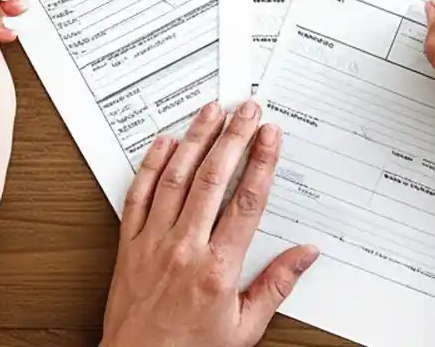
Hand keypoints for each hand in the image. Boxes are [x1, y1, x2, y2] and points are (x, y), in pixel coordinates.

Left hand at [102, 101, 319, 346]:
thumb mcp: (245, 328)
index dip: (261, 161)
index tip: (271, 135)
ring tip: (211, 112)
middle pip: (213, 178)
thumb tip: (306, 254)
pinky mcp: (128, 244)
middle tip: (247, 109)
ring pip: (176, 177)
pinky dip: (151, 165)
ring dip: (195, 139)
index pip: (246, 201)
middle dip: (234, 137)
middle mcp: (185, 248)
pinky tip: (165, 143)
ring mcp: (153, 242)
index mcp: (218, 268)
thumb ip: (276, 285)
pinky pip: (139, 194)